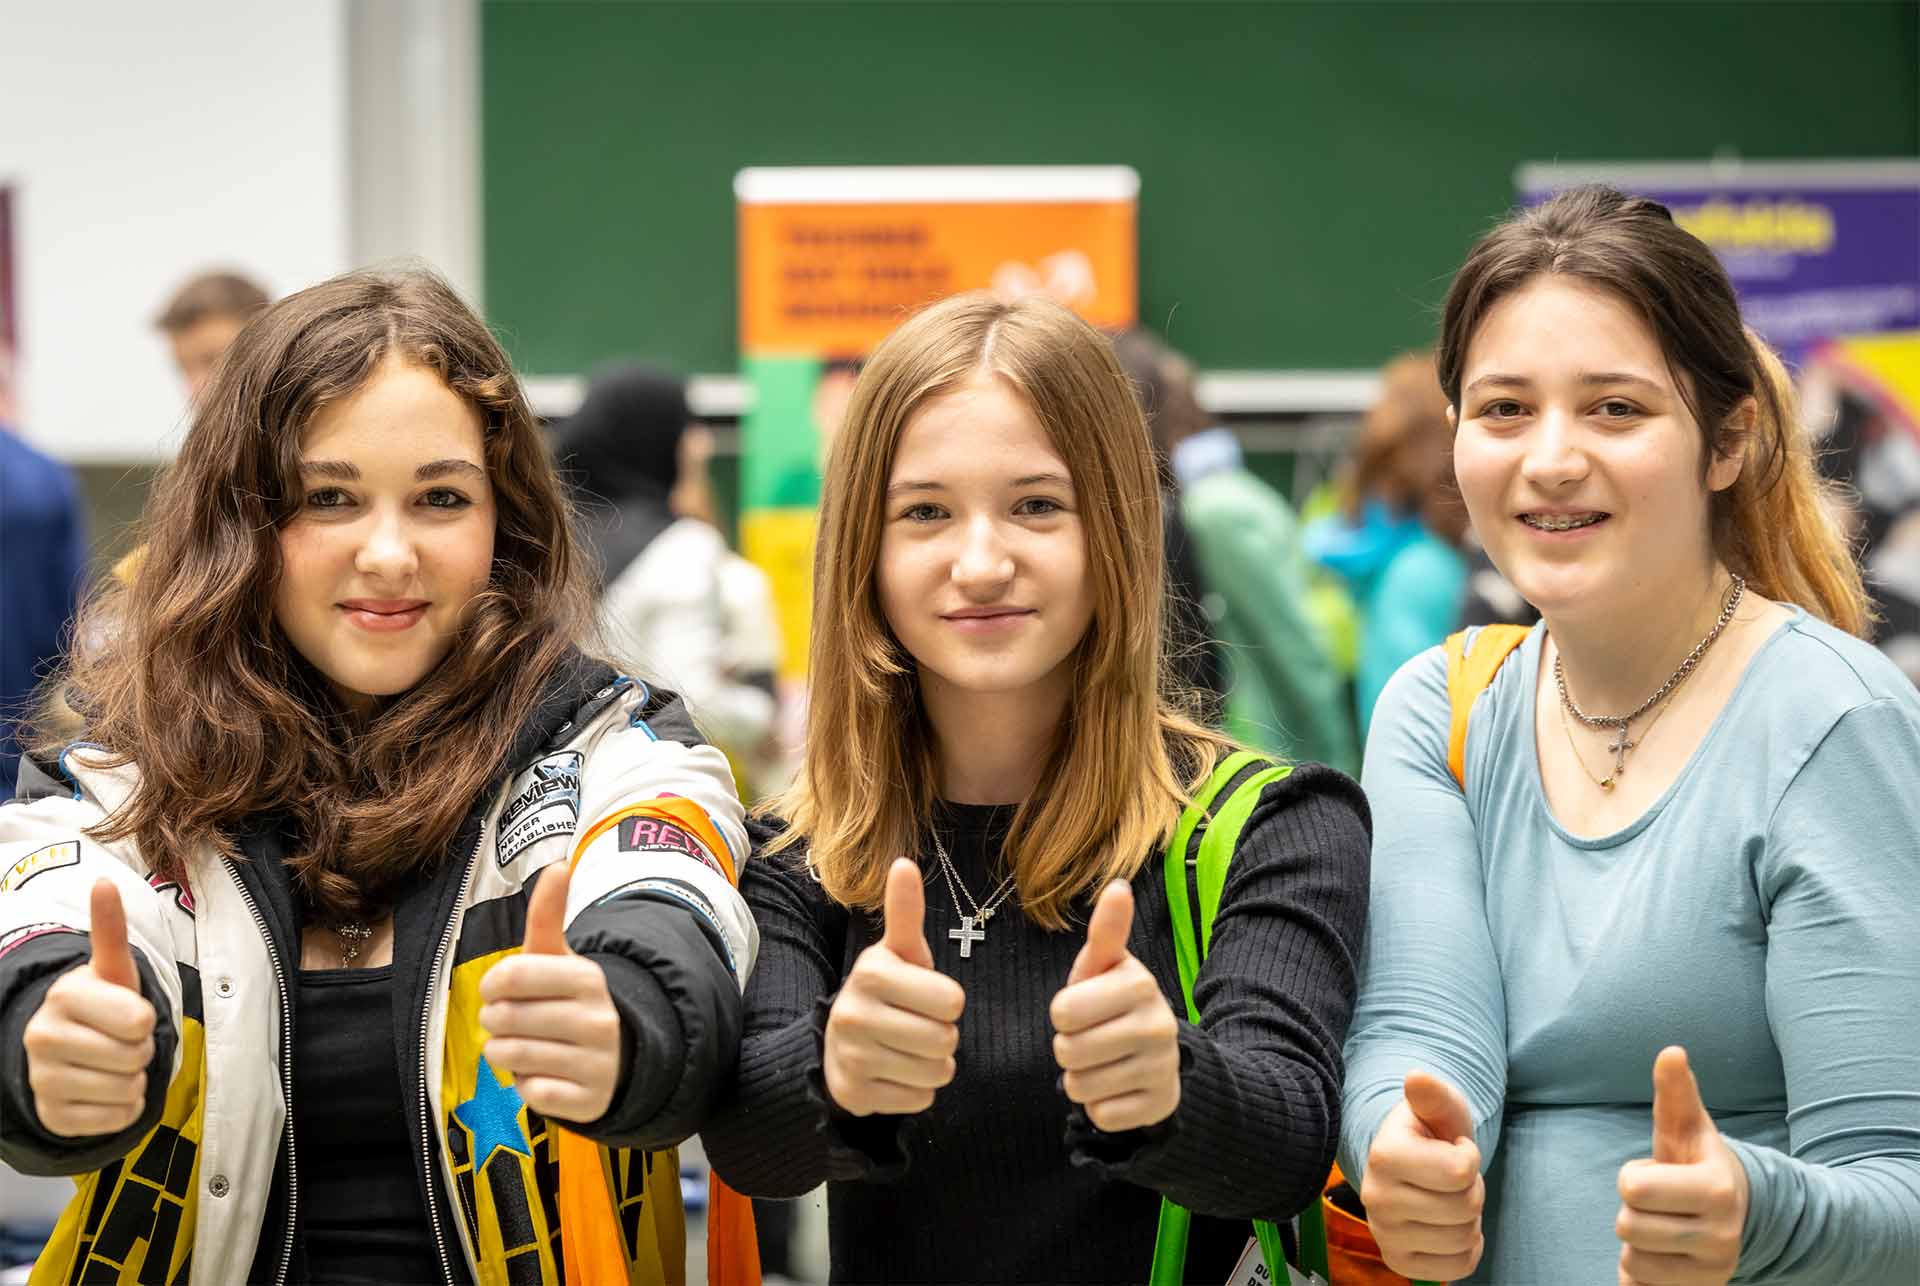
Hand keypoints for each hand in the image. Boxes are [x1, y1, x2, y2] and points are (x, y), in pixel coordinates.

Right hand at [23, 880, 157, 1137]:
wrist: (72, 1051)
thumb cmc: (104, 1004)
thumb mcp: (112, 970)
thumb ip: (110, 930)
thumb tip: (104, 882)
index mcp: (64, 996)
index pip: (139, 1020)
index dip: (145, 1019)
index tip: (126, 1013)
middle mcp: (42, 1037)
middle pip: (136, 1056)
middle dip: (141, 1049)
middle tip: (120, 1039)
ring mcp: (42, 1080)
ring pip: (128, 1089)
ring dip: (132, 1079)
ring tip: (110, 1063)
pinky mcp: (52, 1117)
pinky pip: (118, 1118)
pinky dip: (123, 1108)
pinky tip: (102, 1091)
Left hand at [480, 860, 622, 1123]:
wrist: (619, 1055)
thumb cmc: (570, 1000)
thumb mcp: (560, 959)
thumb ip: (549, 916)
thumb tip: (559, 864)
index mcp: (587, 977)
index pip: (511, 975)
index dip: (493, 985)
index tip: (501, 989)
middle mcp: (598, 1019)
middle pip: (505, 1019)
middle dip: (495, 1022)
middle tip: (509, 1021)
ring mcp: (598, 1063)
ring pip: (513, 1059)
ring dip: (506, 1055)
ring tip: (524, 1046)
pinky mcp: (591, 1101)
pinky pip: (532, 1094)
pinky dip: (527, 1086)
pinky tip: (544, 1074)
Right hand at [823, 858, 964, 1115]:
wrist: (840, 1042)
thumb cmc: (887, 990)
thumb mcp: (898, 952)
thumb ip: (905, 912)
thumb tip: (904, 863)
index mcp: (872, 973)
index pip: (952, 1001)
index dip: (948, 1002)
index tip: (925, 997)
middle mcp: (853, 1013)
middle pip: (945, 1040)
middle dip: (944, 1036)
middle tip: (920, 1025)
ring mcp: (851, 1057)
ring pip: (936, 1073)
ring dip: (934, 1065)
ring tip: (909, 1048)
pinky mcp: (856, 1094)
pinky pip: (920, 1100)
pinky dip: (917, 1090)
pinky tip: (896, 1072)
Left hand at [1049, 880, 1179, 1132]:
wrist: (1158, 1055)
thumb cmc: (1114, 1002)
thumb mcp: (1106, 966)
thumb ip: (1107, 931)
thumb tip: (1118, 885)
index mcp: (1139, 984)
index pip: (1062, 1011)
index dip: (1064, 1013)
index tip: (1084, 1008)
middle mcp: (1158, 1025)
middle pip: (1067, 1051)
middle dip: (1068, 1048)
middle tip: (1091, 1038)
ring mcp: (1161, 1069)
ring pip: (1080, 1087)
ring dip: (1081, 1078)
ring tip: (1103, 1061)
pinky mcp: (1159, 1106)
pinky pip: (1101, 1116)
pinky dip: (1099, 1107)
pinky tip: (1118, 1087)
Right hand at [1360, 1069, 1485, 1281]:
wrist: (1407, 1167)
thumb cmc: (1429, 1135)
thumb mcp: (1437, 1108)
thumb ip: (1434, 1094)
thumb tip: (1417, 1078)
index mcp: (1384, 1154)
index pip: (1460, 1171)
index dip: (1468, 1157)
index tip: (1452, 1148)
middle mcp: (1375, 1197)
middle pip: (1466, 1206)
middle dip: (1472, 1188)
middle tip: (1451, 1177)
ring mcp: (1384, 1234)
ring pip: (1464, 1237)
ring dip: (1468, 1218)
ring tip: (1446, 1198)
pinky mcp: (1397, 1262)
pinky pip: (1459, 1267)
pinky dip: (1466, 1249)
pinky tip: (1448, 1226)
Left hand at [1615, 1047, 1748, 1284]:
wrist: (1740, 1217)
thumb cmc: (1698, 1164)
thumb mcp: (1688, 1128)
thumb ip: (1676, 1092)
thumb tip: (1671, 1051)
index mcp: (1716, 1190)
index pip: (1634, 1189)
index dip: (1632, 1178)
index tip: (1654, 1174)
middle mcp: (1721, 1238)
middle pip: (1628, 1228)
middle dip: (1633, 1212)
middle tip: (1657, 1205)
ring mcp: (1712, 1273)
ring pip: (1632, 1263)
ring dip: (1636, 1245)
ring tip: (1663, 1229)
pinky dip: (1641, 1276)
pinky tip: (1664, 1257)